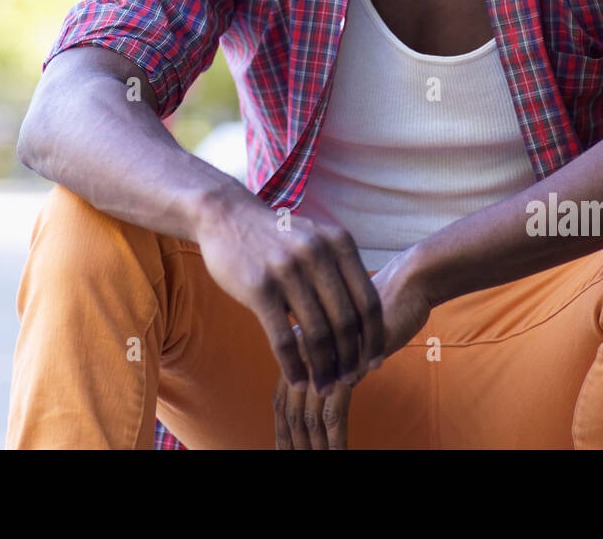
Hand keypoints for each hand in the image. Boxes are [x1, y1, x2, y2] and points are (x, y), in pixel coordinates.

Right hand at [195, 197, 383, 394]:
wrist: (227, 216)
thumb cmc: (277, 238)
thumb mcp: (316, 241)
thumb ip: (340, 272)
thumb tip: (364, 321)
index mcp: (339, 243)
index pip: (368, 301)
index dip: (374, 337)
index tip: (375, 362)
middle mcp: (318, 254)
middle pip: (346, 321)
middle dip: (350, 359)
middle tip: (349, 380)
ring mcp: (288, 269)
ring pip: (316, 334)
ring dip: (323, 369)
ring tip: (324, 387)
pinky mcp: (259, 287)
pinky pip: (282, 337)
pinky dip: (293, 366)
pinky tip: (298, 381)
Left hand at [271, 252, 433, 449]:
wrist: (406, 285)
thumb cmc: (381, 312)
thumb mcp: (350, 341)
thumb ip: (334, 362)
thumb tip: (332, 390)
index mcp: (300, 345)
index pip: (281, 398)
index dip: (281, 430)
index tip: (283, 452)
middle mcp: (305, 350)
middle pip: (289, 409)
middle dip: (291, 444)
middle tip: (291, 463)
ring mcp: (324, 356)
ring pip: (308, 415)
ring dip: (312, 449)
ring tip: (317, 465)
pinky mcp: (347, 362)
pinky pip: (335, 412)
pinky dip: (335, 440)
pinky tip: (337, 455)